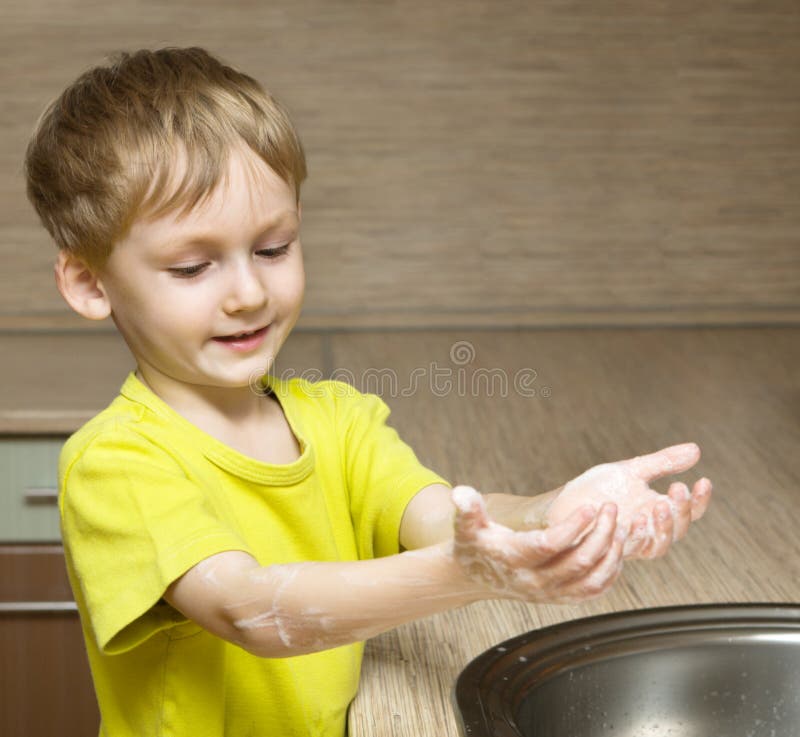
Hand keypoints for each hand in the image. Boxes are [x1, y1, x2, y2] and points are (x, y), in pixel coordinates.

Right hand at [451, 486, 625, 604]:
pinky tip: (616, 548)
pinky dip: (611, 572)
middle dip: (600, 534)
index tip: (589, 507)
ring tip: (621, 526)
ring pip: (591, 580)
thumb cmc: (474, 544)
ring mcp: (549, 593)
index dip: (572, 527)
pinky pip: (593, 591)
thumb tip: (460, 493)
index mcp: (514, 560)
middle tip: (611, 509)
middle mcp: (534, 582)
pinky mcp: (560, 598)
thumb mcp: (466, 525)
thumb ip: (467, 508)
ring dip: (612, 554)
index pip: (549, 546)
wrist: (475, 577)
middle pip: (577, 562)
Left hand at [545, 443, 712, 558]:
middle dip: (681, 510)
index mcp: (657, 510)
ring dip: (663, 526)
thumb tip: (696, 449)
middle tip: (677, 489)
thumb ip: (663, 463)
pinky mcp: (611, 548)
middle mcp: (648, 530)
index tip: (704, 480)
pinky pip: (630, 550)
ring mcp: (631, 541)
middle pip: (678, 530)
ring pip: (658, 546)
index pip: (689, 511)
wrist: (565, 502)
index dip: (700, 499)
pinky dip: (636, 536)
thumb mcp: (632, 470)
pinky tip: (636, 519)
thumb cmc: (597, 489)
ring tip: (660, 504)